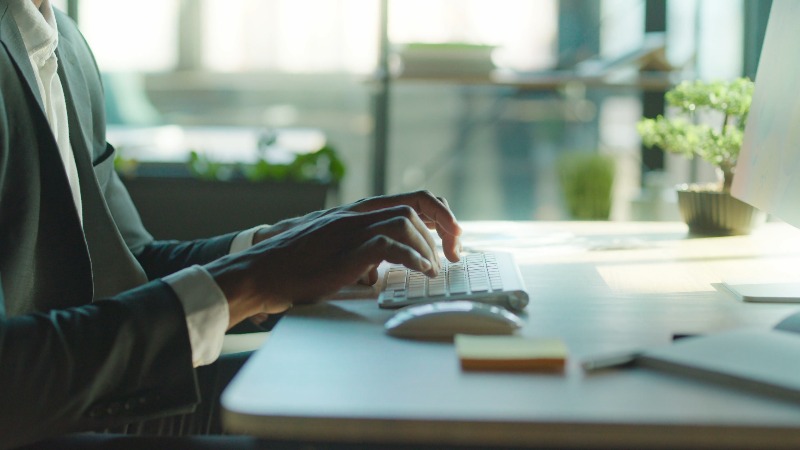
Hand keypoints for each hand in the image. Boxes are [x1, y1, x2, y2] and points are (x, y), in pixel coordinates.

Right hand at [253, 190, 461, 261]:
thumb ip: (360, 255)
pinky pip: (388, 244)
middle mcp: (357, 215)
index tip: (452, 237)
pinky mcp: (345, 250)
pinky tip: (420, 271)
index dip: (438, 213)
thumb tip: (376, 273)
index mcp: (357, 214)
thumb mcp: (336, 253)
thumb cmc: (295, 266)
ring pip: (405, 219)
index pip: (410, 199)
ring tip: (433, 268)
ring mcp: (350, 230)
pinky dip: (412, 257)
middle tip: (454, 253)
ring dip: (428, 245)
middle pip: (415, 203)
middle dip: (443, 226)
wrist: (261, 272)